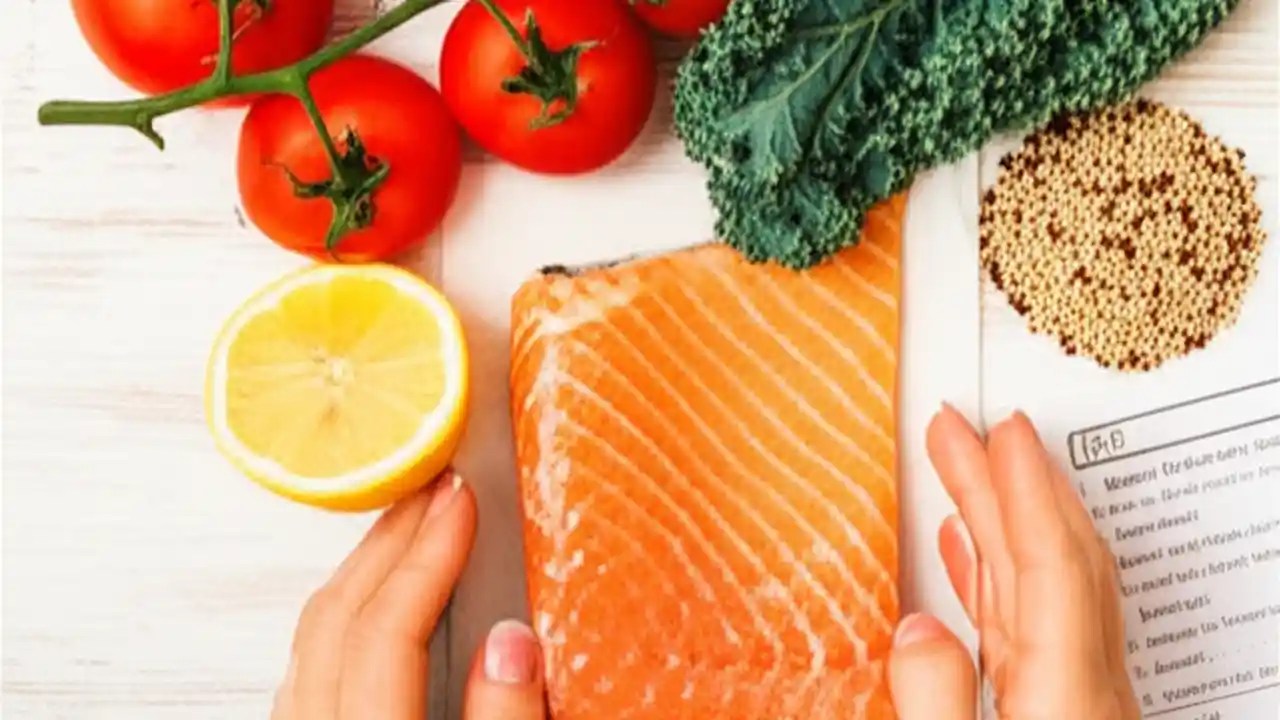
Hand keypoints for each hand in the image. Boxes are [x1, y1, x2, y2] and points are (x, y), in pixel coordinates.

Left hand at [271, 472, 546, 719]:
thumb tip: (512, 643)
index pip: (387, 630)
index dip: (429, 557)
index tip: (463, 502)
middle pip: (334, 617)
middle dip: (392, 541)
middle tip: (438, 489)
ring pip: (310, 636)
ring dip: (364, 570)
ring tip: (415, 529)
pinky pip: (308, 663)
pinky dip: (345, 615)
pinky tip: (382, 599)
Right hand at [888, 407, 1140, 719]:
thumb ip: (938, 699)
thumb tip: (918, 630)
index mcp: (1070, 703)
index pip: (1054, 570)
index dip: (1027, 491)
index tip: (1006, 432)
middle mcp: (1086, 696)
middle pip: (1056, 560)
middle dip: (1010, 482)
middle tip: (967, 427)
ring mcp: (1077, 704)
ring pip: (1043, 588)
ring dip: (999, 519)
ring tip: (961, 468)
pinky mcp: (1057, 714)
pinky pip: (1028, 626)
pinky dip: (993, 577)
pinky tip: (966, 551)